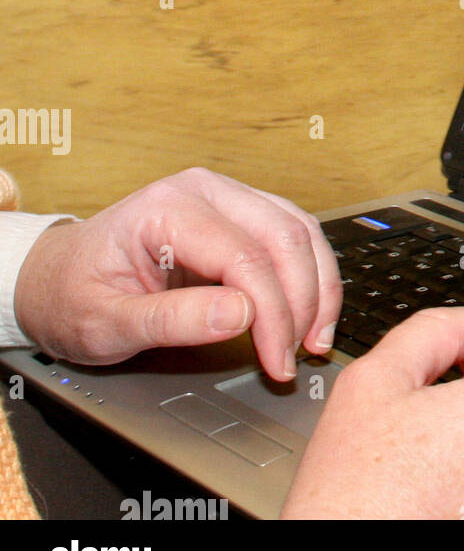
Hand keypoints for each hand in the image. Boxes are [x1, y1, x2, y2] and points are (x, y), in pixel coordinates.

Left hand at [13, 168, 340, 382]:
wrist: (59, 276)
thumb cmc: (75, 295)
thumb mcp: (106, 323)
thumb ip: (171, 320)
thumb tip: (242, 316)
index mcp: (168, 208)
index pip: (244, 257)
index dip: (272, 313)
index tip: (277, 360)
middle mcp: (205, 189)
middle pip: (284, 236)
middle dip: (303, 301)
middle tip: (298, 355)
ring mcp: (228, 195)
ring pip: (299, 230)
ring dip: (317, 286)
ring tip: (314, 338)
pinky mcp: (242, 212)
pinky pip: (293, 234)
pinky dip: (310, 274)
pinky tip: (310, 311)